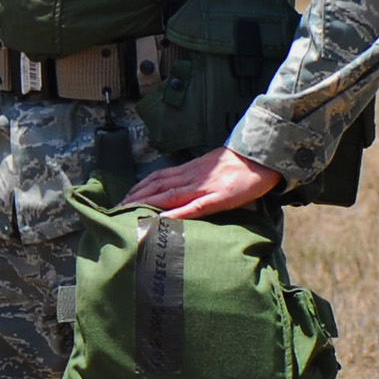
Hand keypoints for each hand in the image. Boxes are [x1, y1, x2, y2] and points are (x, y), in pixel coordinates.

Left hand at [125, 147, 282, 220]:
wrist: (263, 157)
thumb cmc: (240, 165)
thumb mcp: (213, 167)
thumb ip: (197, 176)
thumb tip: (183, 188)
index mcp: (191, 169)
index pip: (158, 177)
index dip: (139, 186)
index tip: (123, 196)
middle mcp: (192, 176)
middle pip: (157, 186)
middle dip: (135, 197)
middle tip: (116, 209)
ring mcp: (204, 187)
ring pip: (168, 195)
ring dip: (146, 204)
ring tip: (128, 214)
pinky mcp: (218, 198)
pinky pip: (193, 207)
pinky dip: (175, 215)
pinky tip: (161, 222)